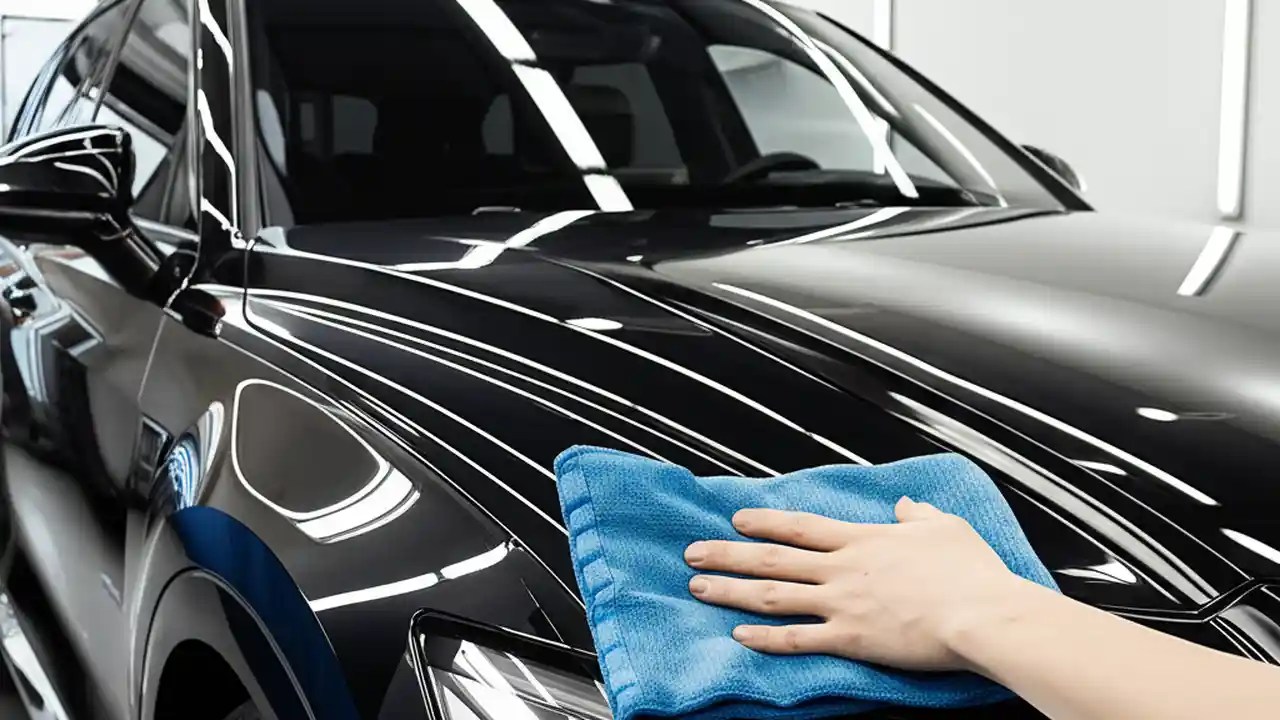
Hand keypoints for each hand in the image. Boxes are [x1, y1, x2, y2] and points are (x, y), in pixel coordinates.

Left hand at [685, 497, 1026, 670]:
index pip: (801, 526)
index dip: (764, 521)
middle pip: (772, 558)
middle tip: (692, 552)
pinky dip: (765, 638)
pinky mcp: (851, 640)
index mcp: (864, 540)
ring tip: (698, 588)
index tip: (735, 519)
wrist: (983, 615)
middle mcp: (843, 569)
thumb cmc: (971, 574)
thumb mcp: (945, 528)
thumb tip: (904, 503)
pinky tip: (739, 637)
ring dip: (732, 591)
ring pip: (773, 594)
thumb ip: (917, 515)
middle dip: (727, 554)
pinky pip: (798, 639)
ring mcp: (843, 605)